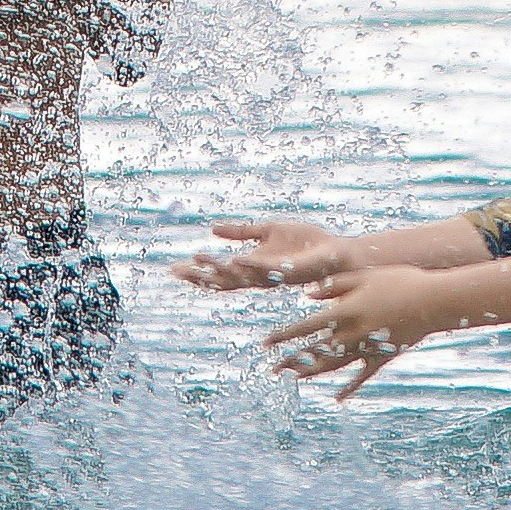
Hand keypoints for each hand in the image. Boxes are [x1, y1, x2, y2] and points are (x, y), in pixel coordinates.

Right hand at [180, 217, 355, 291]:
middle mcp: (258, 276)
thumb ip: (241, 232)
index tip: (174, 268)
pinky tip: (236, 259)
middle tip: (177, 272)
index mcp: (252, 267)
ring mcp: (272, 276)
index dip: (197, 271)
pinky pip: (266, 270)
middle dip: (200, 276)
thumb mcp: (267, 231)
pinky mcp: (288, 271)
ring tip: (199, 260)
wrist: (336, 252)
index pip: (219, 273)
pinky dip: (250, 265)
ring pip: (240, 277)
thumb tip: (212, 229)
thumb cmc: (306, 244)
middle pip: (223, 281)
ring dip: (220, 270)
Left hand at [253, 263, 433, 397]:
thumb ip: (335, 285)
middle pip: (315, 351)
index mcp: (345, 312)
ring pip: (335, 366)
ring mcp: (368, 349)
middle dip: (293, 360)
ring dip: (313, 373)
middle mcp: (353, 334)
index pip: (306, 327)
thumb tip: (307, 295)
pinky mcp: (383, 357)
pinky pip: (363, 376)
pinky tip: (338, 398)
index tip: (265, 343)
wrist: (434, 301)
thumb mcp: (364, 276)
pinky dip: (350, 388)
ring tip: (295, 379)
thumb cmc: (399, 281)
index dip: (284, 335)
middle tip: (273, 369)